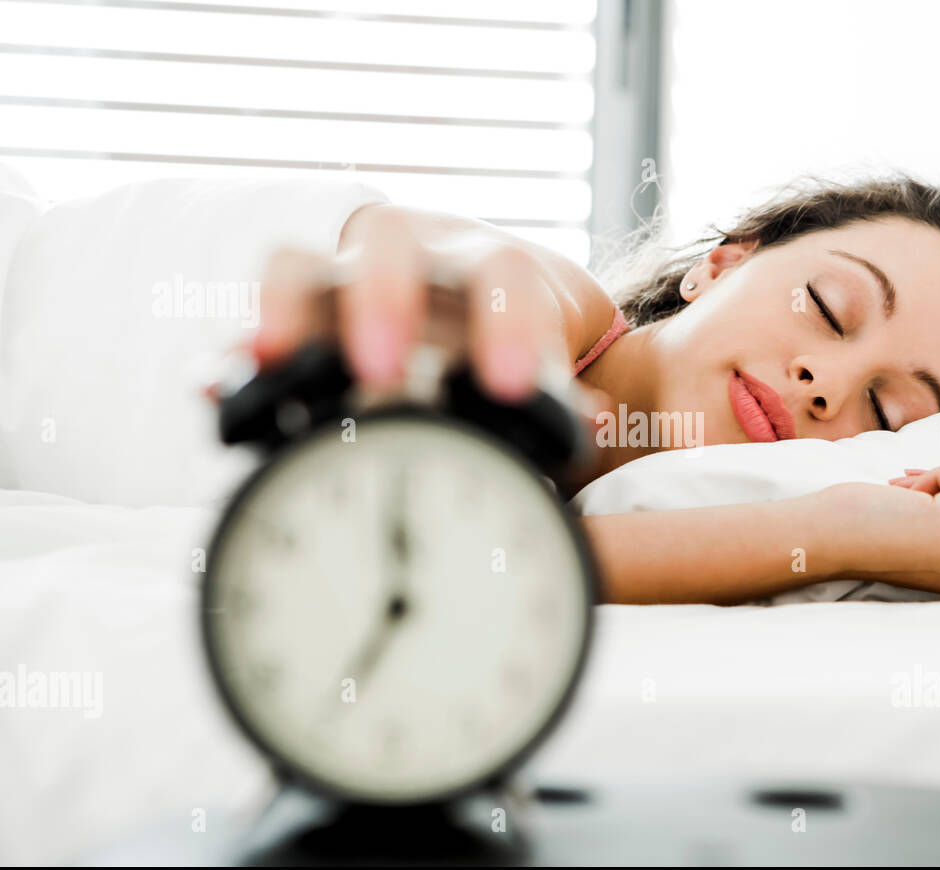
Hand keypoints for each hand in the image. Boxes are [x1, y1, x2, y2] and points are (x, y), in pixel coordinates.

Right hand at [240, 206, 609, 414]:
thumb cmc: (523, 342)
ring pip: (307, 265)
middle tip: (379, 367)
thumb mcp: (554, 363)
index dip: (507, 324)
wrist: (492, 298)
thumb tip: (591, 419)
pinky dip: (236, 350)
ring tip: (267, 365)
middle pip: (393, 246)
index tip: (511, 388)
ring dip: (288, 312)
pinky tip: (216, 387)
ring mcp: (349, 278)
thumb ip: (571, 397)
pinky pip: (257, 319)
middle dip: (383, 301)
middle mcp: (418, 260)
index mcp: (495, 274)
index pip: (506, 278)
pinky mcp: (300, 312)